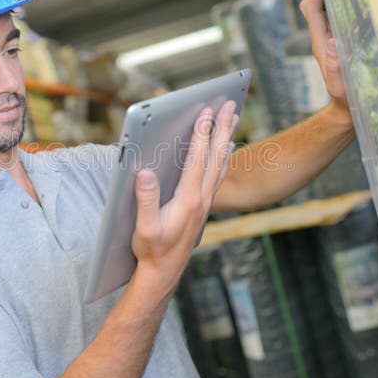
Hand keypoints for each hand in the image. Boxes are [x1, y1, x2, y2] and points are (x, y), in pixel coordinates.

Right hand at [131, 100, 237, 297]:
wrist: (164, 273)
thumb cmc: (151, 251)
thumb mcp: (144, 228)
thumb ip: (146, 200)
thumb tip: (144, 172)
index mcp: (188, 199)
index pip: (197, 160)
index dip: (201, 135)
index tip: (206, 113)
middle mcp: (201, 197)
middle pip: (215, 156)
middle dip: (221, 127)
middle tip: (228, 104)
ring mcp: (205, 201)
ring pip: (220, 162)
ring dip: (226, 137)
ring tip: (233, 117)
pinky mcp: (203, 204)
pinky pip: (218, 173)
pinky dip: (223, 155)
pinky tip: (226, 147)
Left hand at [299, 0, 349, 114]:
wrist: (349, 110)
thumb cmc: (345, 98)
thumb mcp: (340, 83)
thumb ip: (335, 65)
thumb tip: (332, 43)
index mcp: (321, 43)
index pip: (312, 10)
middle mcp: (325, 37)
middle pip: (315, 5)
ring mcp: (334, 40)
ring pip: (327, 10)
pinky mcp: (344, 44)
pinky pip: (341, 19)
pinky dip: (346, 6)